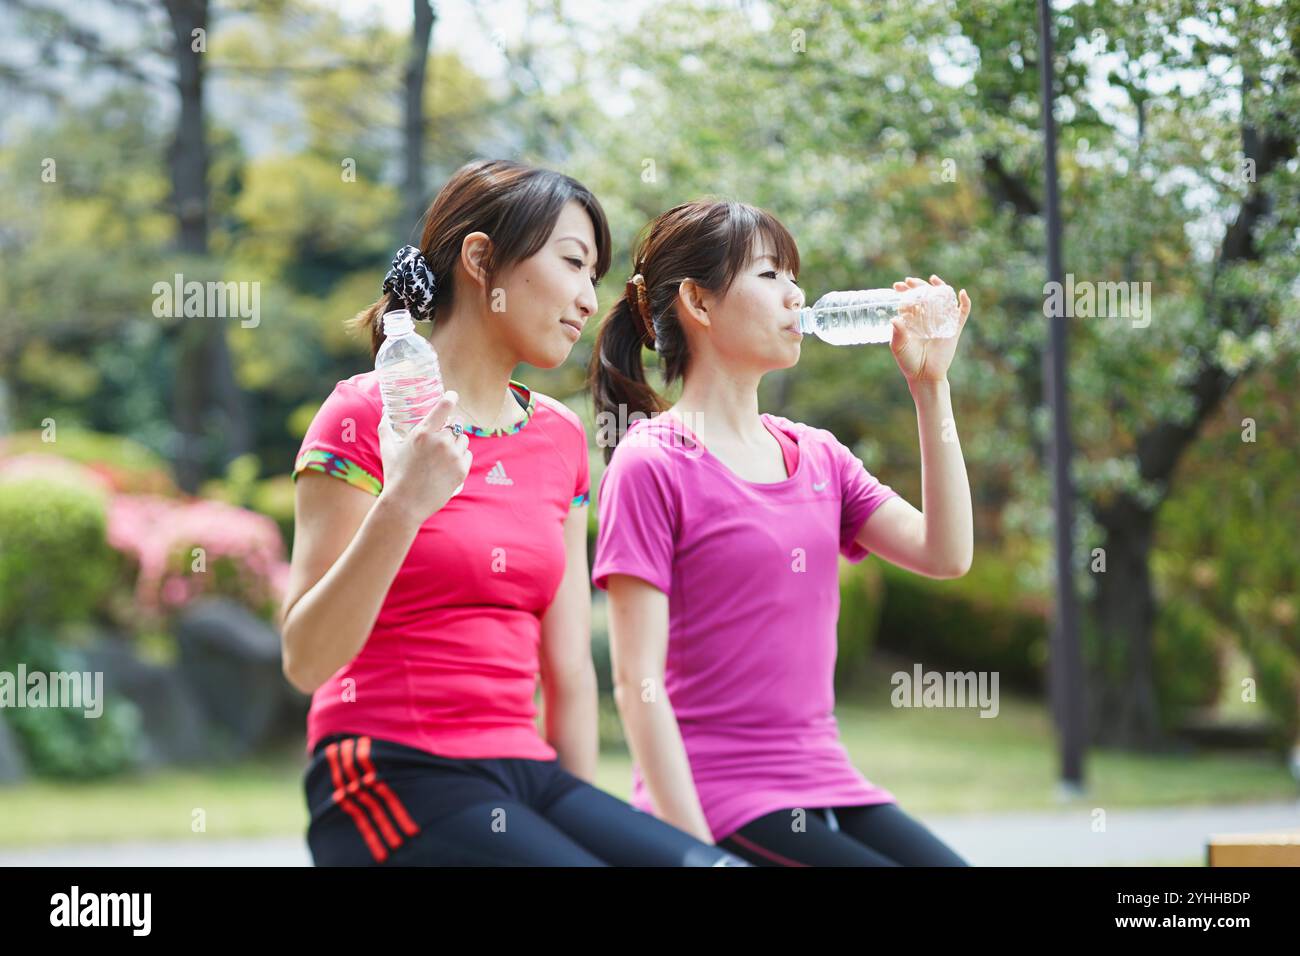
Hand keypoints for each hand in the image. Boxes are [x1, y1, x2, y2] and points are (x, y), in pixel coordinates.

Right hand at [376, 390, 471, 525]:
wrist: (405, 505)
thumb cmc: (395, 476)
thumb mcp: (387, 450)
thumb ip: (386, 429)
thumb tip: (385, 414)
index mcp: (422, 433)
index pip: (444, 406)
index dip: (450, 398)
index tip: (452, 396)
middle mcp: (440, 442)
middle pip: (456, 424)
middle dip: (449, 429)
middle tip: (439, 441)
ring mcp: (453, 456)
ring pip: (464, 439)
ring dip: (456, 444)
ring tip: (441, 457)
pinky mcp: (462, 470)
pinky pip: (468, 455)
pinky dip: (460, 458)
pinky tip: (447, 467)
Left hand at [888, 274, 970, 384]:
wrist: (924, 376)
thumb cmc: (909, 362)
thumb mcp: (899, 347)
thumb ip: (897, 333)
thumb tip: (894, 319)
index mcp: (914, 321)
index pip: (911, 300)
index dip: (905, 291)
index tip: (897, 285)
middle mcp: (928, 319)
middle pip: (926, 296)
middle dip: (919, 286)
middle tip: (909, 281)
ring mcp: (942, 322)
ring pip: (944, 300)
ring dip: (940, 287)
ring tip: (933, 279)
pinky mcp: (954, 329)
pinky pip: (962, 314)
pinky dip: (964, 303)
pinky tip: (961, 293)